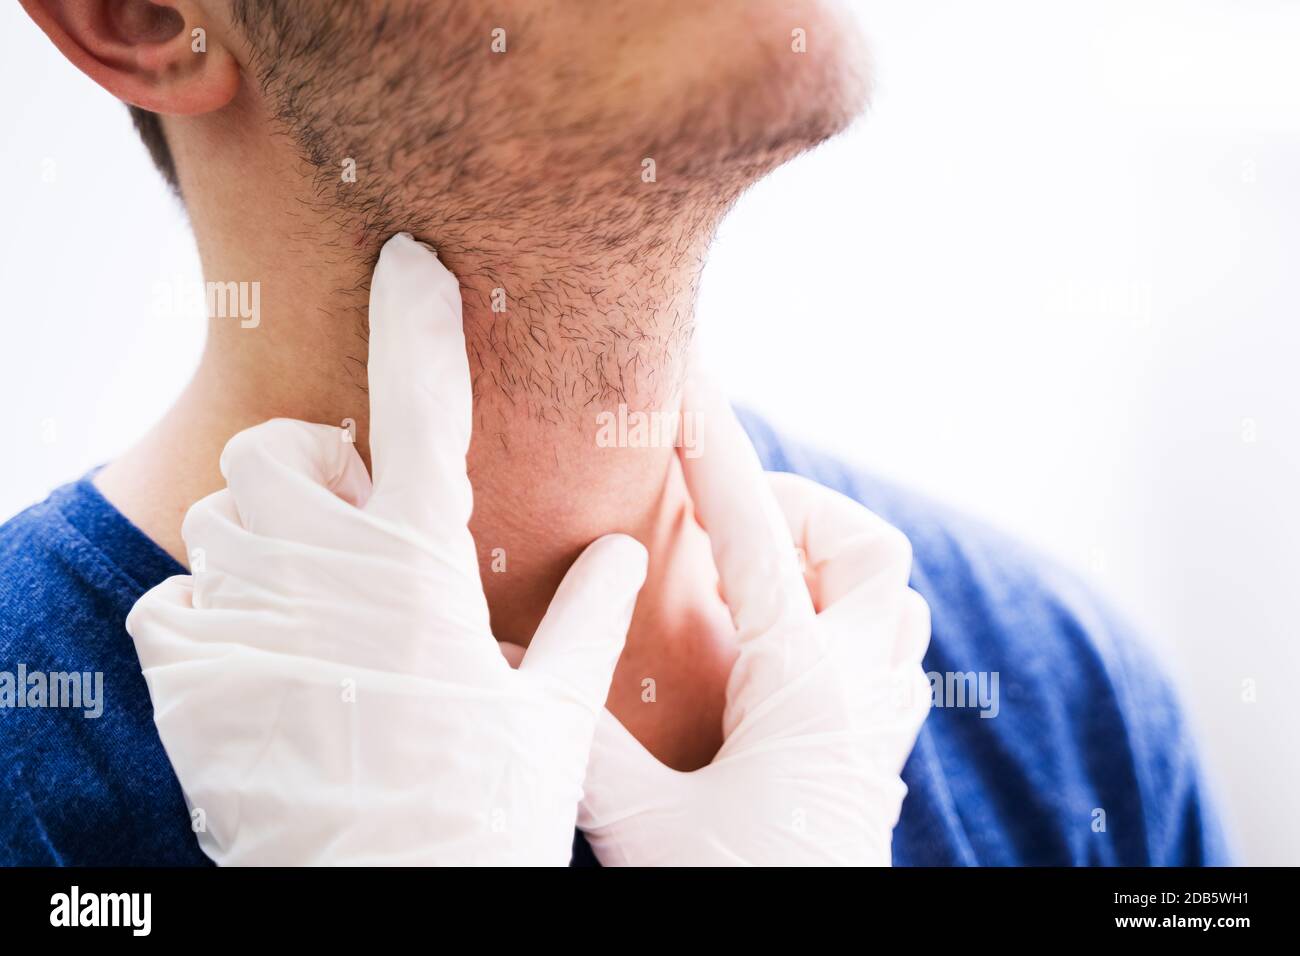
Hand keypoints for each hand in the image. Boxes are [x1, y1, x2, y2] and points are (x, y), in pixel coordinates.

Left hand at [126, 233, 647, 865]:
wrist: (385, 908)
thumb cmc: (478, 818)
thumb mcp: (549, 719)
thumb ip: (588, 619)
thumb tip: (631, 548)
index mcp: (424, 573)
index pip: (422, 411)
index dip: (420, 325)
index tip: (415, 267)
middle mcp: (325, 578)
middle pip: (277, 450)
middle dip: (312, 471)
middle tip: (357, 529)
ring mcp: (245, 622)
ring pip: (221, 519)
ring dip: (266, 543)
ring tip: (317, 605)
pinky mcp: (185, 677)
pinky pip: (173, 598)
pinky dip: (211, 612)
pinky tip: (263, 661)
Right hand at [577, 379, 931, 865]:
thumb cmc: (730, 895)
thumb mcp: (639, 820)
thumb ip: (583, 734)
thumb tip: (517, 662)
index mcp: (801, 685)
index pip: (751, 532)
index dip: (714, 446)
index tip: (690, 382)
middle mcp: (860, 690)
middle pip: (870, 549)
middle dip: (799, 514)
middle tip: (724, 535)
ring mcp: (882, 724)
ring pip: (892, 601)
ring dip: (828, 572)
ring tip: (749, 592)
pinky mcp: (880, 756)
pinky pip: (890, 655)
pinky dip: (842, 627)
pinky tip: (777, 661)